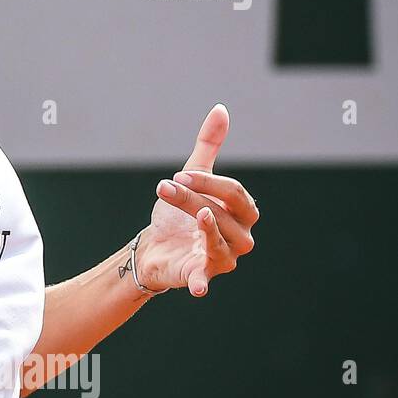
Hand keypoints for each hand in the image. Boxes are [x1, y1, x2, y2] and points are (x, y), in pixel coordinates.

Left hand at [134, 104, 259, 296]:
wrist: (154, 246)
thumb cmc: (178, 213)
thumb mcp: (192, 177)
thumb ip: (208, 146)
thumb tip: (220, 109)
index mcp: (243, 213)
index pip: (234, 193)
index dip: (207, 182)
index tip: (178, 175)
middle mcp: (241, 237)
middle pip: (223, 213)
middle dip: (193, 198)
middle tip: (163, 186)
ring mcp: (224, 258)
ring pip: (215, 237)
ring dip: (195, 220)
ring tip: (179, 206)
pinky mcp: (202, 276)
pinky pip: (206, 279)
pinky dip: (202, 282)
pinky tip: (199, 287)